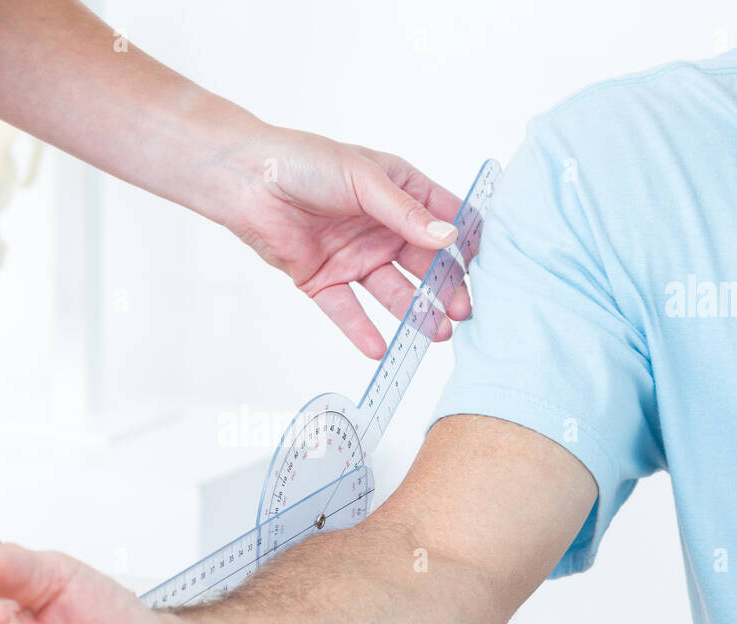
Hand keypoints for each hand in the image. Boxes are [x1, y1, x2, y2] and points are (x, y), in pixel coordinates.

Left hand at [227, 129, 472, 357]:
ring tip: (438, 333)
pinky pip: (348, 311)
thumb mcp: (364, 180)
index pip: (445, 220)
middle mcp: (382, 229)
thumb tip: (449, 237)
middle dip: (447, 288)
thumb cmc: (304, 162)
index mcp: (399, 194)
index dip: (467, 242)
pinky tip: (382, 349)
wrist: (247, 181)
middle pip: (424, 264)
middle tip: (465, 309)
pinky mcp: (324, 280)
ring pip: (393, 292)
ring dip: (416, 313)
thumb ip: (405, 213)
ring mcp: (355, 257)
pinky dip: (363, 331)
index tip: (490, 266)